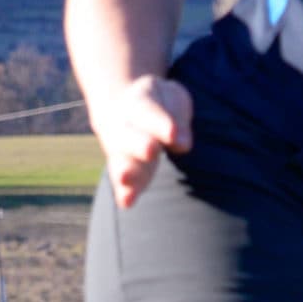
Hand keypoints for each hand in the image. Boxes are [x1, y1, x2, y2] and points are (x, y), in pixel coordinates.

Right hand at [89, 74, 192, 207]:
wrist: (128, 107)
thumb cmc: (162, 103)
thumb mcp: (172, 98)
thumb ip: (176, 118)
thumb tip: (182, 144)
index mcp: (137, 102)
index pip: (148, 111)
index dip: (160, 122)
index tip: (173, 133)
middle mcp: (123, 126)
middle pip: (128, 136)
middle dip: (139, 144)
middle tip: (152, 150)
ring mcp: (120, 149)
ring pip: (120, 159)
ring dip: (125, 171)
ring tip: (126, 180)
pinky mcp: (126, 170)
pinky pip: (122, 180)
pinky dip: (124, 192)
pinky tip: (127, 203)